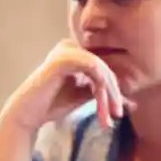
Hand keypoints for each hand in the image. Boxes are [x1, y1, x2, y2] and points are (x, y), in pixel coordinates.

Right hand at [2, 40, 130, 132]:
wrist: (28, 114)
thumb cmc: (53, 105)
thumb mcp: (85, 96)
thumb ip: (103, 94)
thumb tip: (131, 103)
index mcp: (76, 52)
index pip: (104, 68)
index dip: (115, 90)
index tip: (120, 112)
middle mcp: (71, 45)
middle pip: (105, 68)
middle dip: (114, 94)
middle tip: (118, 115)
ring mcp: (66, 49)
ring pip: (101, 69)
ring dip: (109, 94)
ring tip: (110, 115)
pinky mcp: (63, 58)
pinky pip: (92, 67)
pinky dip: (101, 87)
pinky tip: (102, 104)